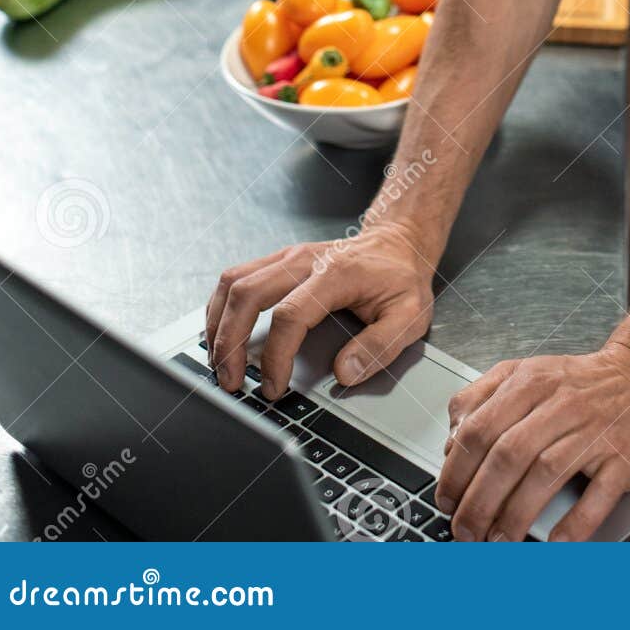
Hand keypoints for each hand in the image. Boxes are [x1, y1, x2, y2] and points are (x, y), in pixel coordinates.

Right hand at [204, 223, 433, 398]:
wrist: (399, 242)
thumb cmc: (401, 278)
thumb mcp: (411, 315)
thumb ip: (381, 346)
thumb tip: (345, 374)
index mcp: (334, 274)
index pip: (290, 315)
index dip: (276, 356)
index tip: (274, 387)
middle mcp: (304, 260)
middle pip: (248, 294)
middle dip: (230, 342)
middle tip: (231, 381)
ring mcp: (287, 256)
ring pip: (233, 281)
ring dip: (218, 323)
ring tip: (218, 362)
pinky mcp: (278, 260)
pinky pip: (236, 277)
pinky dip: (221, 306)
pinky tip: (221, 332)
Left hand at [435, 342, 629, 541]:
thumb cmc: (579, 385)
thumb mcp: (527, 373)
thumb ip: (482, 398)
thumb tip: (450, 442)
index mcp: (531, 382)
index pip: (481, 427)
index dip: (457, 470)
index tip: (446, 500)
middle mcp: (562, 403)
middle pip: (508, 454)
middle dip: (480, 501)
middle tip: (465, 530)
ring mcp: (596, 429)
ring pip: (546, 474)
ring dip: (516, 515)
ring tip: (497, 542)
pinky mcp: (624, 456)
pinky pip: (597, 495)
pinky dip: (574, 523)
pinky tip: (553, 542)